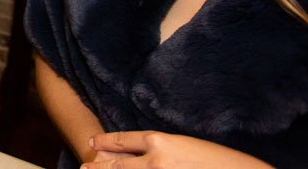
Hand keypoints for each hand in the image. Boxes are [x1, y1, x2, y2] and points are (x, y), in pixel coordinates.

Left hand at [83, 132, 272, 167]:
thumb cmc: (223, 164)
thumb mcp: (189, 147)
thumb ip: (165, 150)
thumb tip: (145, 154)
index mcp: (162, 142)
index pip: (125, 140)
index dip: (106, 142)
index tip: (93, 143)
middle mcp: (155, 162)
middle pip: (117, 164)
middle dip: (99, 166)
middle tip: (84, 166)